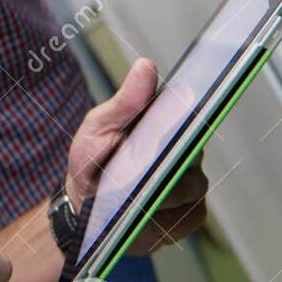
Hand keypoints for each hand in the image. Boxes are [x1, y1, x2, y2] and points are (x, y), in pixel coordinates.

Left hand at [64, 58, 208, 254]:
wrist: (85, 206)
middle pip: (195, 152)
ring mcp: (192, 182)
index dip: (189, 114)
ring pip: (192, 186)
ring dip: (161, 192)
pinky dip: (165, 217)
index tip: (172, 121)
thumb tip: (146, 65)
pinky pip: (189, 214)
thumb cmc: (94, 159)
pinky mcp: (191, 213)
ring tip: (131, 195)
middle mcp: (186, 150)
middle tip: (139, 168)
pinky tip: (144, 215)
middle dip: (166, 161)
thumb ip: (125, 100)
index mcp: (167, 122)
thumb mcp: (100, 126)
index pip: (192, 112)